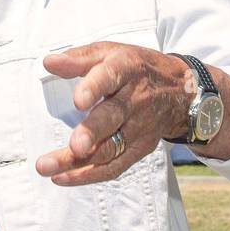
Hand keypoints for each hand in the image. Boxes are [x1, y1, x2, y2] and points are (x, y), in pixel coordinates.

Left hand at [34, 42, 189, 186]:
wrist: (182, 91)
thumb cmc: (134, 68)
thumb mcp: (109, 53)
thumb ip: (78, 59)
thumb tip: (48, 62)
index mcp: (126, 69)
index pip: (110, 77)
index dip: (94, 89)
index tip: (78, 101)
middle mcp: (135, 100)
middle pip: (111, 118)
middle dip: (92, 133)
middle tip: (74, 146)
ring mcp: (140, 127)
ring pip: (108, 148)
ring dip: (78, 161)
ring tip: (48, 168)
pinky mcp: (140, 148)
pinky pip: (115, 166)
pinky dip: (89, 175)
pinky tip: (62, 177)